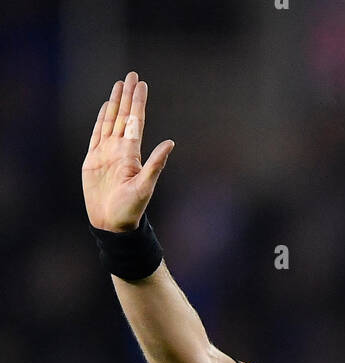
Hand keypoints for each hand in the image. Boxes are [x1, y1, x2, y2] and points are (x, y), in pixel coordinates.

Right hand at [82, 71, 173, 232]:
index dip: (138, 102)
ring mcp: (106, 153)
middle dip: (128, 95)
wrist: (112, 224)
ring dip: (115, 103)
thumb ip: (156, 163)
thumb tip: (171, 143)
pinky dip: (101, 120)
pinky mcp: (92, 160)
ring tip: (119, 84)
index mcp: (132, 154)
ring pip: (110, 121)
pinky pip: (96, 134)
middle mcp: (120, 149)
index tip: (141, 84)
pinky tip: (105, 107)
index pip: (136, 121)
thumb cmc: (131, 209)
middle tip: (132, 75)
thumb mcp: (145, 186)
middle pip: (124, 115)